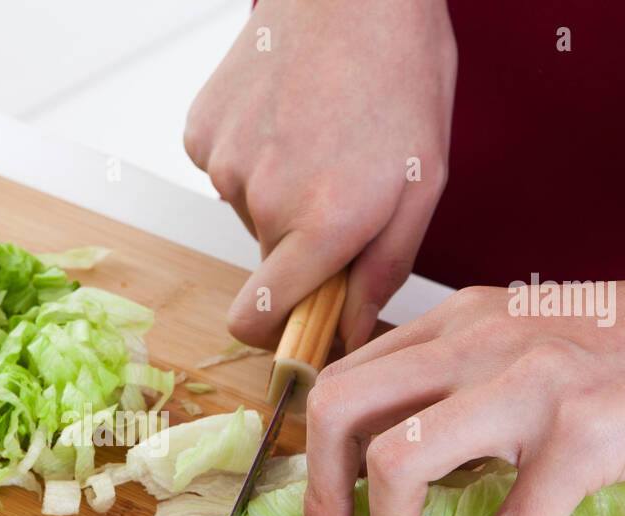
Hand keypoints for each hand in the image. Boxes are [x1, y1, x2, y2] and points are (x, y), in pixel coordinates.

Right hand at [183, 0, 455, 351]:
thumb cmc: (399, 74)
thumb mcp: (423, 182)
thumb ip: (383, 270)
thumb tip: (347, 334)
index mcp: (323, 224)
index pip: (258, 320)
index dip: (277, 329)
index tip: (298, 320)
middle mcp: (263, 201)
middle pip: (267, 263)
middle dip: (300, 245)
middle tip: (342, 187)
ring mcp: (225, 163)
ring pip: (248, 213)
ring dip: (279, 194)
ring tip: (320, 137)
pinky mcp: (202, 131)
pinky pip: (226, 170)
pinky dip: (254, 156)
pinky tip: (287, 116)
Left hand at [297, 219, 624, 515]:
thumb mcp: (529, 341)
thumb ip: (466, 383)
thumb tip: (406, 469)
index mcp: (459, 321)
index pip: (345, 380)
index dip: (313, 458)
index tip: (318, 513)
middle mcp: (478, 341)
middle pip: (340, 408)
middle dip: (316, 495)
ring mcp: (530, 386)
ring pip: (398, 460)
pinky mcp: (587, 436)